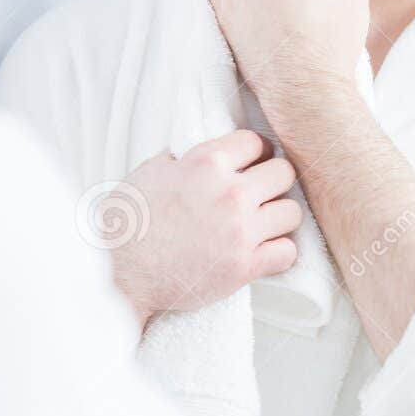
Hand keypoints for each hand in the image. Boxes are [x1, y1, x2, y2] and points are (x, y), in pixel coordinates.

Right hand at [110, 129, 301, 328]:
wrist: (121, 273)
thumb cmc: (129, 222)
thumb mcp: (148, 173)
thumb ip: (177, 159)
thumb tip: (186, 153)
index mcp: (207, 163)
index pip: (256, 142)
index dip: (257, 152)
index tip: (256, 163)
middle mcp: (230, 192)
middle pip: (284, 173)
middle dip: (275, 182)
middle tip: (263, 194)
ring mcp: (240, 230)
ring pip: (292, 212)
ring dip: (280, 218)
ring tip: (265, 224)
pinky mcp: (244, 265)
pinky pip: (288, 252)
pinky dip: (279, 253)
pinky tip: (265, 252)